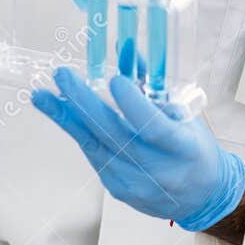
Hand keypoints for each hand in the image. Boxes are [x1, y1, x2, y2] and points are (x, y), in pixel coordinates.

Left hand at [30, 42, 244, 230]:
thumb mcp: (186, 114)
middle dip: (84, 104)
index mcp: (183, 149)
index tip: (115, 80)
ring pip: (94, 146)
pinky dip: (79, 131)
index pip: (154, 128)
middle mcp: (158, 170)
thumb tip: (124, 48)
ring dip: (66, 117)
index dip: (133, 104)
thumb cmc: (195, 149)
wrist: (202, 196)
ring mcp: (135, 183)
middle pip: (116, 136)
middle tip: (63, 77)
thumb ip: (153, 83)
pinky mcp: (117, 189)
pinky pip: (94, 154)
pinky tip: (62, 112)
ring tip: (42, 96)